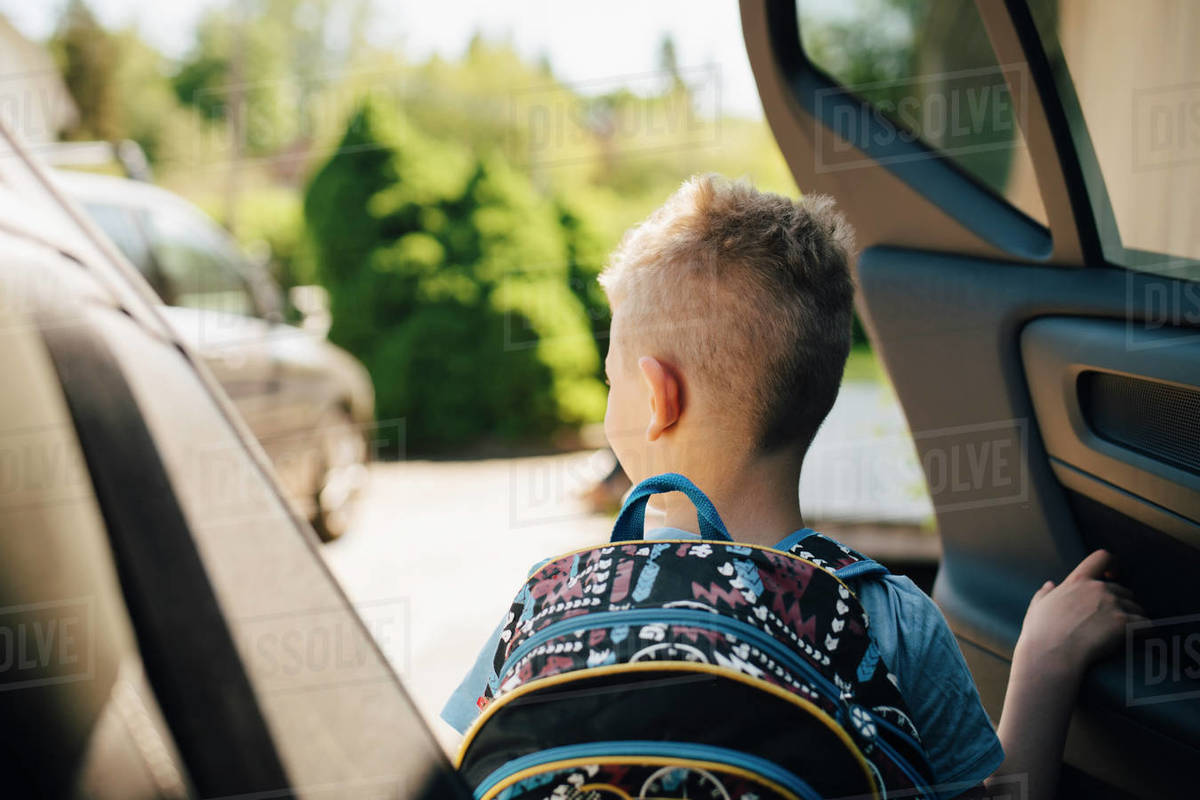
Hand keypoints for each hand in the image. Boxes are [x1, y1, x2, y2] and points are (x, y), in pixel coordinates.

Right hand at [1015, 550, 1146, 676]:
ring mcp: (1112, 605)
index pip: (1101, 557)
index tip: (1112, 575)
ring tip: (1131, 634)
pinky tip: (1145, 639)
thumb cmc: (1040, 633)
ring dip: (1136, 619)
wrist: (1051, 654)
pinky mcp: (1124, 624)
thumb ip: (1045, 593)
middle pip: (1124, 591)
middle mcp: (1098, 588)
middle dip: (1124, 604)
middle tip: (1117, 621)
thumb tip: (1050, 585)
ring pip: (1137, 609)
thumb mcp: (1037, 607)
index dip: (1112, 564)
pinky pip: (1147, 625)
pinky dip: (1147, 632)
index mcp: (1077, 581)